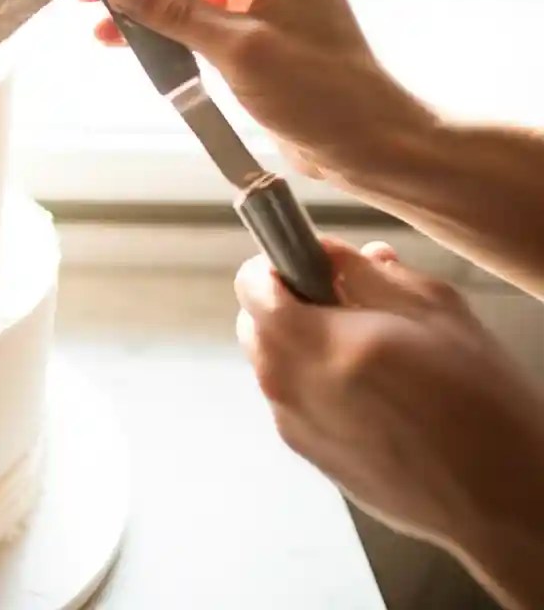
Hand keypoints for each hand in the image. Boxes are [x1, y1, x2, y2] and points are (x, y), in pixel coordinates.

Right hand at [75, 0, 437, 179]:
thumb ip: (176, 13)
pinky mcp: (257, 37)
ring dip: (148, 12)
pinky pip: (201, 25)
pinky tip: (135, 43)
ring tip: (103, 27)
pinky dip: (168, 35)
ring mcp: (266, 3)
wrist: (366, 144)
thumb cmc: (325, 93)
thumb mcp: (240, 50)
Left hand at [236, 238, 543, 608]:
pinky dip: (313, 383)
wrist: (499, 497)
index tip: (304, 263)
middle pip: (254, 327)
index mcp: (321, 345)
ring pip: (271, 364)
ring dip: (300, 345)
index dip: (274, 266)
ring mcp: (294, 426)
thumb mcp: (437, 310)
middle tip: (342, 304)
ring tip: (366, 350)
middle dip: (285, 306)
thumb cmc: (481, 401)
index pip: (252, 288)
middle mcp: (293, 388)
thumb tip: (324, 253)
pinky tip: (369, 392)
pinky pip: (291, 400)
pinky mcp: (307, 454)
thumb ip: (368, 273)